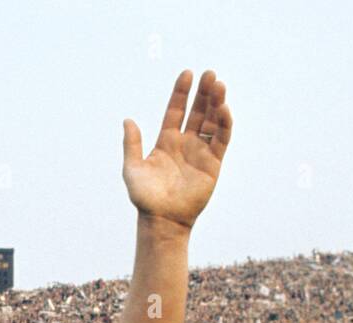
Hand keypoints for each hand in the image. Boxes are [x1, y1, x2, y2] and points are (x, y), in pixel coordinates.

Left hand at [123, 70, 232, 230]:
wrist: (162, 219)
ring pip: (212, 122)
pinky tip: (224, 109)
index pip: (176, 110)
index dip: (182, 92)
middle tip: (210, 74)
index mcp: (166, 141)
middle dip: (204, 93)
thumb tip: (128, 120)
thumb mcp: (132, 168)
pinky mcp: (213, 164)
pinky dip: (224, 125)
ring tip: (219, 85)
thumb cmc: (145, 197)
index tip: (188, 74)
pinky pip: (222, 140)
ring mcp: (200, 152)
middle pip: (197, 112)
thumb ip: (131, 144)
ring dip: (216, 104)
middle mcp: (185, 143)